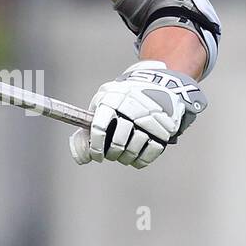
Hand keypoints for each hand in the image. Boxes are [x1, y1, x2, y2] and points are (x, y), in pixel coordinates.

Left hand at [70, 60, 207, 168]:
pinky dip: (141, 160)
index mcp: (112, 100)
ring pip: (133, 150)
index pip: (99, 128)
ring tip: (122, 156)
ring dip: (125, 158)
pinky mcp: (164, 129)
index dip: (95, 146)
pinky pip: (151, 152)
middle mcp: (130, 109)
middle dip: (111, 154)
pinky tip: (135, 158)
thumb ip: (89, 122)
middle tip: (110, 155)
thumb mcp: (104, 99)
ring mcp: (149, 119)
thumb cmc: (123, 97)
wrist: (160, 85)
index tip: (96, 155)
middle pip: (117, 143)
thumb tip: (81, 154)